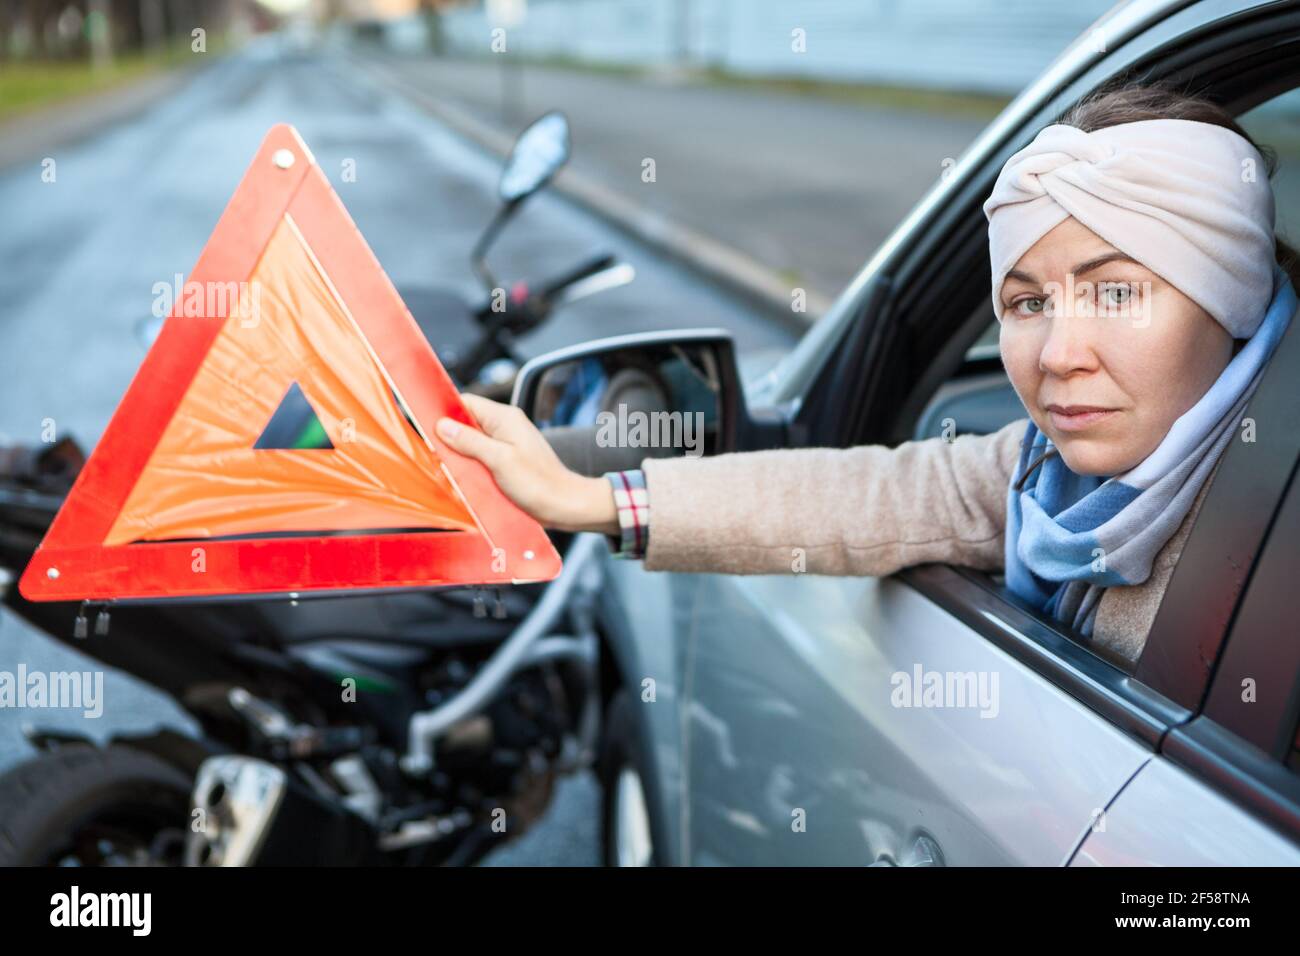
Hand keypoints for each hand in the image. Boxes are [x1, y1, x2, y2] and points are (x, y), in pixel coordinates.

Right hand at [436, 394, 619, 535]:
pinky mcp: (507, 463)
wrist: (565, 506)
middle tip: (439, 453)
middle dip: (450, 438)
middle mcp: (505, 428)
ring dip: (460, 456)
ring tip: (453, 469)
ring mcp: (507, 446)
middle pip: (466, 424)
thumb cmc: (540, 483)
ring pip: (471, 444)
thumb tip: (443, 425)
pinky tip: (467, 479)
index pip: (466, 403)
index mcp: (505, 418)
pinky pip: (481, 459)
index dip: (445, 412)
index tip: (426, 423)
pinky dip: (471, 468)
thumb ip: (470, 441)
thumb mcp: (499, 460)